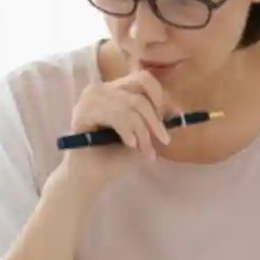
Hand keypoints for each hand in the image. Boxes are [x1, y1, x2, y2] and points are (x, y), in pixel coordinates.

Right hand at [58, 71, 179, 191]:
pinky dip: (129, 131)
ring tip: (145, 151)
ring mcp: (89, 100)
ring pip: (131, 104)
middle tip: (164, 140)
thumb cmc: (113, 159)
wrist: (88, 180)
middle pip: (139, 90)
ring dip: (143, 131)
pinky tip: (130, 145)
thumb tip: (175, 111)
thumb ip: (154, 121)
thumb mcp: (141, 136)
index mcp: (113, 91)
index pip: (142, 79)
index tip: (177, 115)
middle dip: (155, 118)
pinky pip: (117, 115)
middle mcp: (100, 90)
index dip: (162, 96)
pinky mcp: (82, 113)